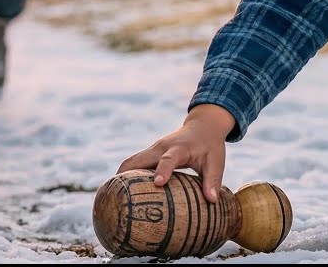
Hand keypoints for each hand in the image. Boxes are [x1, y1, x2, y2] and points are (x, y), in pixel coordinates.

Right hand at [117, 104, 235, 202]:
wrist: (203, 125)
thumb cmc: (210, 145)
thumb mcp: (216, 162)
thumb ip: (213, 180)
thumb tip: (212, 201)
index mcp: (179, 148)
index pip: (169, 158)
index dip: (163, 170)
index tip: (158, 183)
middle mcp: (161, 147)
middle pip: (138, 159)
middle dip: (126, 176)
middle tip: (116, 197)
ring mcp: (153, 150)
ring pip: (131, 161)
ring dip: (121, 177)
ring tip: (111, 198)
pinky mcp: (150, 154)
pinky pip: (133, 164)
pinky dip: (125, 176)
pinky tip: (119, 192)